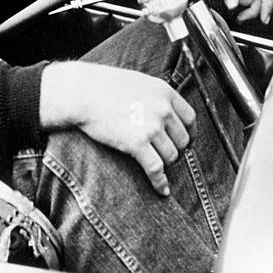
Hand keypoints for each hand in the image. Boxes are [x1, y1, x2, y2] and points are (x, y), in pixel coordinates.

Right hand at [40, 61, 195, 196]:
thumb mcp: (139, 83)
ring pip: (171, 156)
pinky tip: (162, 190)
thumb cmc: (105, 87)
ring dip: (166, 164)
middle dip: (177, 150)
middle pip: (183, 140)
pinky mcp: (136, 144)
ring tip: (158, 166)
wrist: (82, 93)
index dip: (190, 134)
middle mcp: (163, 109)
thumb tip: (166, 113)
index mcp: (165, 92)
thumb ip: (156, 97)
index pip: (190, 118)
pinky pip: (156, 169)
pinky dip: (160, 182)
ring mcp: (151, 127)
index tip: (186, 142)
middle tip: (167, 155)